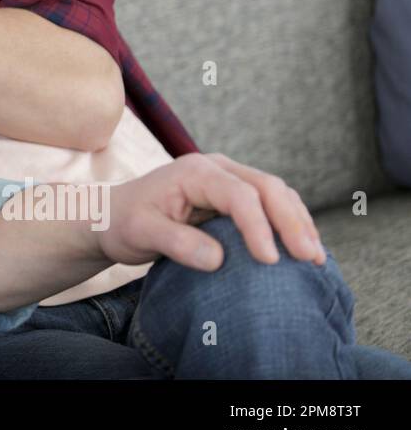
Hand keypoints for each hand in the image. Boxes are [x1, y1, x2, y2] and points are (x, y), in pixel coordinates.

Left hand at [99, 153, 324, 271]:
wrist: (113, 216)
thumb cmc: (123, 223)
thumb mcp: (140, 234)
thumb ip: (176, 243)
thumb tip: (218, 260)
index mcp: (194, 172)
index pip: (239, 195)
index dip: (259, 227)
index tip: (270, 261)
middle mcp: (216, 169)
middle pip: (267, 188)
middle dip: (292, 222)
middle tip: (310, 258)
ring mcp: (228, 179)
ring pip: (276, 194)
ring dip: (298, 222)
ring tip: (315, 257)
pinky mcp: (234, 196)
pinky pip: (270, 205)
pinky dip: (289, 224)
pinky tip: (303, 249)